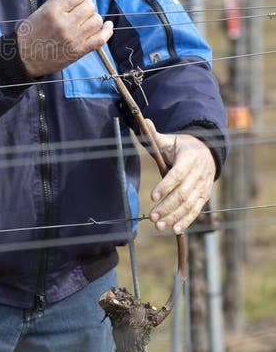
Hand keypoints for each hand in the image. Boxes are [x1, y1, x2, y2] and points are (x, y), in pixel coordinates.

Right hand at [16, 0, 113, 77]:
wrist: (25, 58)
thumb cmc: (32, 32)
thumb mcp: (42, 10)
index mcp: (54, 11)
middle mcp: (65, 24)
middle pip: (90, 6)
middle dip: (86, 5)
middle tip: (78, 11)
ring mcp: (73, 39)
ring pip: (97, 20)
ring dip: (93, 18)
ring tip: (84, 21)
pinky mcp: (79, 51)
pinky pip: (101, 38)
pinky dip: (107, 31)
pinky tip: (106, 26)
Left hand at [145, 119, 215, 233]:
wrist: (207, 152)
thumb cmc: (183, 146)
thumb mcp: (171, 139)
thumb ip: (156, 135)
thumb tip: (144, 122)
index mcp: (190, 158)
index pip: (177, 174)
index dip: (165, 186)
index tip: (152, 197)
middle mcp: (199, 174)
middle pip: (182, 193)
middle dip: (167, 206)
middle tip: (152, 217)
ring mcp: (203, 186)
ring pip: (189, 204)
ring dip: (174, 216)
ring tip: (159, 225)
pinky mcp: (205, 196)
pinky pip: (196, 210)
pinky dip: (186, 221)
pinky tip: (175, 229)